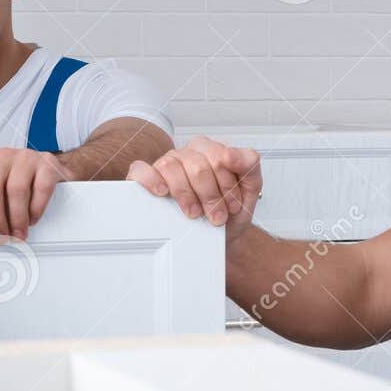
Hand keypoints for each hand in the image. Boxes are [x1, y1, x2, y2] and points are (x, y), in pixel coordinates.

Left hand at [0, 148, 69, 240]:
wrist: (48, 168)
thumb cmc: (11, 179)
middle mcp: (0, 156)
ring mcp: (25, 158)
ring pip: (16, 190)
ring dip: (16, 219)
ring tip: (17, 233)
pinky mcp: (47, 164)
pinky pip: (41, 187)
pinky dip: (36, 208)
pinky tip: (33, 218)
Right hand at [127, 135, 261, 240]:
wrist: (218, 239)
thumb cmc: (230, 213)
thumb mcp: (250, 190)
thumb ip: (249, 166)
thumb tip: (231, 153)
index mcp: (211, 151)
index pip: (219, 157)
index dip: (228, 186)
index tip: (232, 206)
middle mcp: (188, 154)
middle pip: (197, 165)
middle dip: (210, 196)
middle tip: (216, 216)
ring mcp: (167, 164)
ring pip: (171, 166)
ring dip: (185, 195)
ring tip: (194, 213)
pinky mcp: (147, 177)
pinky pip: (141, 170)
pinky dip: (151, 180)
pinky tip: (162, 192)